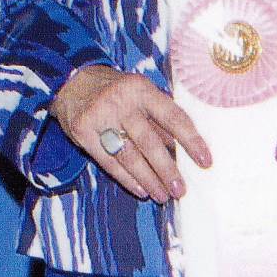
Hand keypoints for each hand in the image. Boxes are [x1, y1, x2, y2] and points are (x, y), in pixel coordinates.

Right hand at [53, 66, 210, 205]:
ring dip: (149, 180)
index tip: (205, 161)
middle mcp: (121, 102)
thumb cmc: (117, 90)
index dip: (191, 141)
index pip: (173, 118)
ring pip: (129, 156)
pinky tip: (141, 190)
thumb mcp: (141, 93)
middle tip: (180, 190)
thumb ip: (159, 118)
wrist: (71, 81)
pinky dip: (126, 179)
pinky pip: (108, 162)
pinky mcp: (82, 132)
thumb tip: (183, 150)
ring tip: (163, 196)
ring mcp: (99, 117)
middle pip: (149, 142)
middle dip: (167, 170)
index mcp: (142, 89)